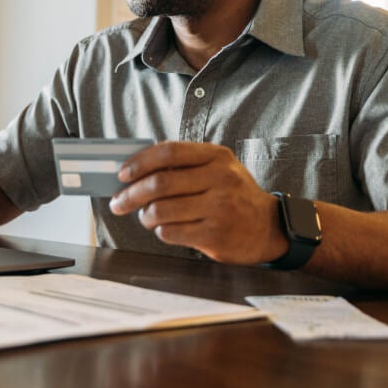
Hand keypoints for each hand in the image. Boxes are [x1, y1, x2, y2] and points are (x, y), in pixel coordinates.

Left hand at [108, 142, 287, 264]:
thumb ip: (185, 165)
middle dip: (131, 194)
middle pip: (160, 184)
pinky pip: (171, 232)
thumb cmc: (235, 195)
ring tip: (147, 217)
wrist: (268, 227)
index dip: (139, 163)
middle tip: (119, 202)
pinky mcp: (215, 234)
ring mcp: (219, 207)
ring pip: (161, 210)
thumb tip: (137, 170)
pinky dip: (160, 231)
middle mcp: (220, 179)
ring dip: (145, 216)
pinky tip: (166, 229)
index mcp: (217, 157)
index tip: (122, 174)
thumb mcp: (218, 169)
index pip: (168, 152)